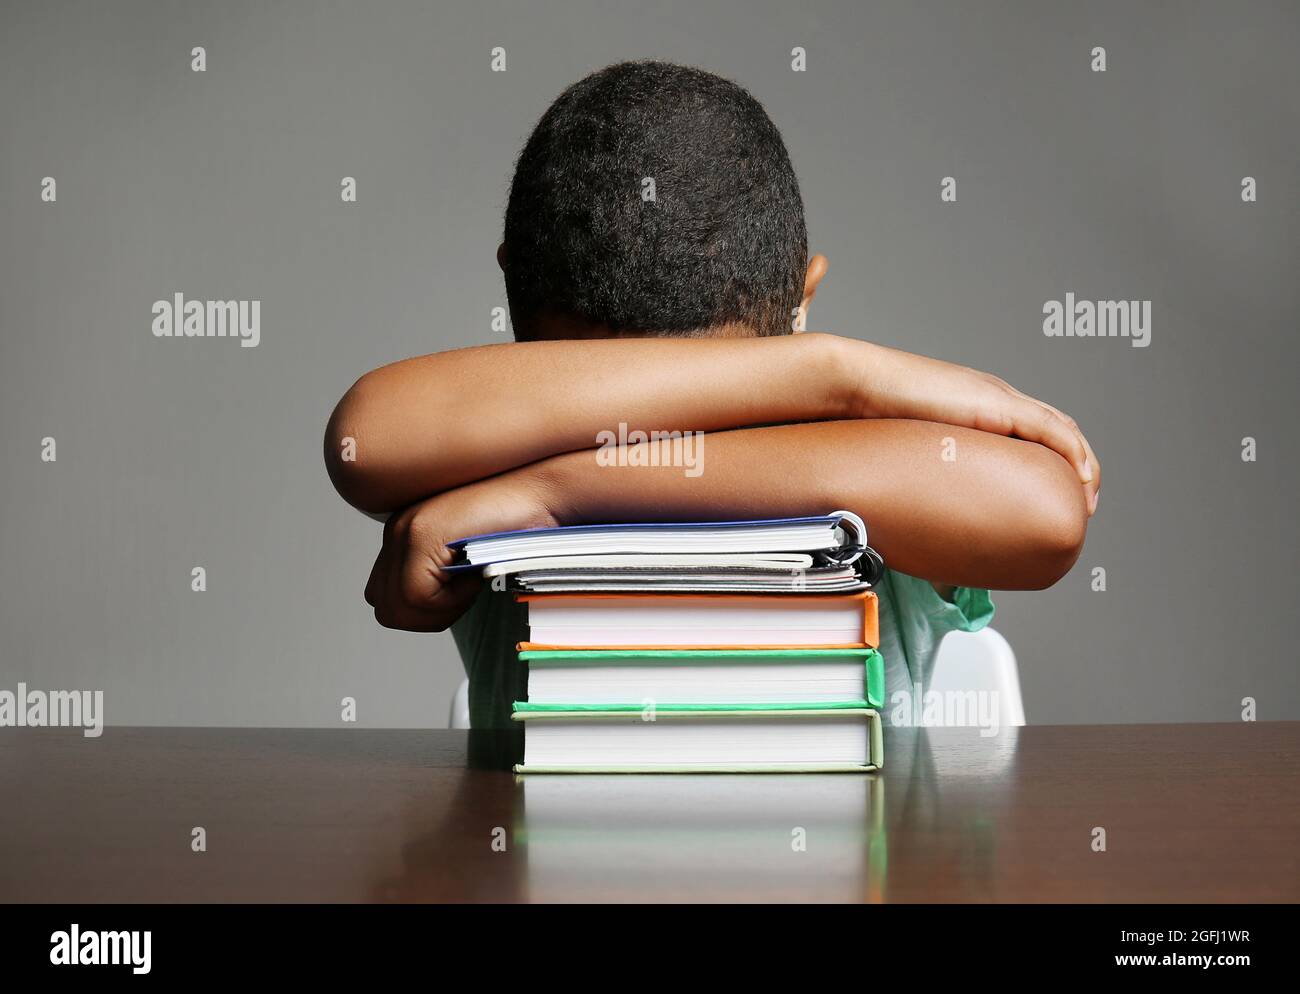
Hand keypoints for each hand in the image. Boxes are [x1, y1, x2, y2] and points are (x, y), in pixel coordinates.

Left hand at [364, 473, 556, 630]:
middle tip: (466, 593)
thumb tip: (422, 613)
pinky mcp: (422, 534)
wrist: (544, 492)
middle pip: (385, 607)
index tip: (462, 590)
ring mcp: (405, 530)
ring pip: (397, 608)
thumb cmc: (519, 528)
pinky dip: (452, 599)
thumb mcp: (467, 558)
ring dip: (440, 609)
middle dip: (427, 617)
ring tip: (472, 582)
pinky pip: (418, 597)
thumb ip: (439, 576)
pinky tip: (477, 575)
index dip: (425, 610)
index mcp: (404, 535)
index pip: (386, 597)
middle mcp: (396, 530)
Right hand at [849, 340, 1100, 513]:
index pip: (1032, 427)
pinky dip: (1073, 453)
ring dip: (1084, 463)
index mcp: (978, 404)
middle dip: (1078, 464)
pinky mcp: (997, 405)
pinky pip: (1051, 429)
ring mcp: (999, 398)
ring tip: (1087, 498)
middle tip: (1082, 502)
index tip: (1059, 493)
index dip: (1055, 458)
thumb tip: (921, 507)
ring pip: (1062, 427)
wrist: (860, 385)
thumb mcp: (911, 446)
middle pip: (1057, 427)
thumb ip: (927, 466)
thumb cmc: (872, 416)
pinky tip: (1081, 477)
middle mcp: (997, 397)